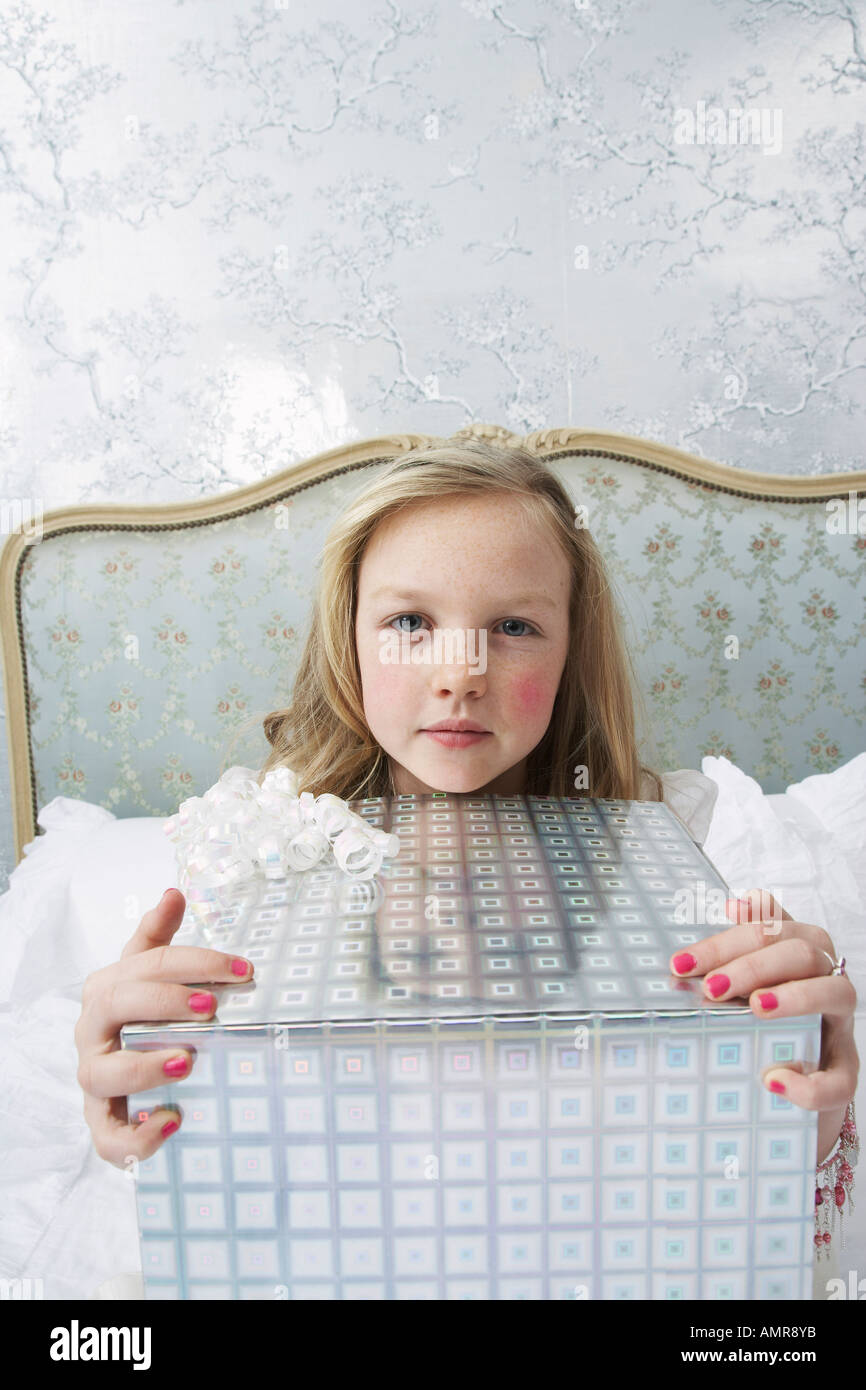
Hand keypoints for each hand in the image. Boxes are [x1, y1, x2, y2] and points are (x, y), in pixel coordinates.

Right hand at [74, 888, 253, 1168]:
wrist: (121, 1081)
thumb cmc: (140, 1019)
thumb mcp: (147, 976)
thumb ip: (156, 937)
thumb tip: (173, 891)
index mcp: (106, 990)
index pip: (145, 963)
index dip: (196, 962)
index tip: (243, 969)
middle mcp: (91, 1032)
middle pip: (115, 1005)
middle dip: (163, 1000)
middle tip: (212, 1006)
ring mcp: (94, 1079)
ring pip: (100, 1073)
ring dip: (144, 1065)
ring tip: (189, 1060)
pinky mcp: (102, 1123)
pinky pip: (108, 1137)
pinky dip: (137, 1135)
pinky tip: (173, 1122)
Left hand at [669, 888, 858, 1164]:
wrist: (797, 1078)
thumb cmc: (771, 1017)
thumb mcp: (755, 979)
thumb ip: (746, 944)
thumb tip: (734, 904)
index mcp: (802, 950)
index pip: (767, 930)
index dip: (725, 943)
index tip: (681, 964)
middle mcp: (826, 977)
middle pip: (800, 952)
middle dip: (753, 966)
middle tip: (713, 987)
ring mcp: (839, 1023)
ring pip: (834, 992)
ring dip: (794, 997)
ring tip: (756, 1007)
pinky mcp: (845, 1070)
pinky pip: (840, 1078)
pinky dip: (809, 1083)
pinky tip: (775, 1080)